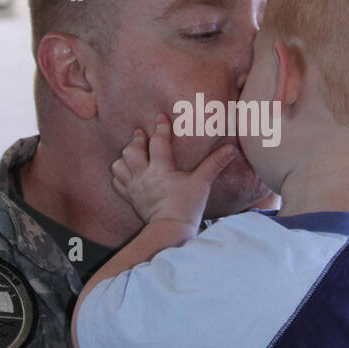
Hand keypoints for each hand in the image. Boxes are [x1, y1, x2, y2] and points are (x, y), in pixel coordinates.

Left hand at [110, 114, 236, 229]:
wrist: (171, 231)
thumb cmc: (187, 207)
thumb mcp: (202, 183)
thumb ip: (214, 164)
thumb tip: (231, 148)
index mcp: (161, 169)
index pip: (158, 141)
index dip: (161, 127)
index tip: (161, 116)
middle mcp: (143, 176)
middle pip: (131, 150)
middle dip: (136, 140)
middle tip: (141, 134)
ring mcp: (134, 187)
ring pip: (119, 165)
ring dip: (124, 157)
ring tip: (132, 153)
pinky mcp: (130, 198)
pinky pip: (117, 182)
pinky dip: (119, 174)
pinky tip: (127, 172)